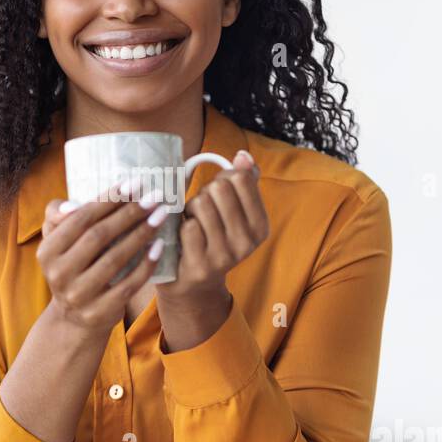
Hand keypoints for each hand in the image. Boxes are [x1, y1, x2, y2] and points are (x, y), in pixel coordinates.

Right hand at [38, 178, 168, 336]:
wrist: (74, 317)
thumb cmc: (73, 266)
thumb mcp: (58, 242)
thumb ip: (59, 216)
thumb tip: (71, 205)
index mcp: (47, 251)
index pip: (81, 218)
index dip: (109, 199)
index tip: (134, 184)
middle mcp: (59, 274)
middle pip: (99, 236)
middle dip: (130, 213)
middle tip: (154, 198)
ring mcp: (78, 295)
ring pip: (116, 258)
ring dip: (142, 234)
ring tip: (160, 216)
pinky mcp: (99, 312)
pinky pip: (128, 284)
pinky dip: (146, 264)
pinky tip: (159, 246)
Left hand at [157, 149, 267, 306]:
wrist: (192, 285)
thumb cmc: (211, 238)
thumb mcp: (233, 213)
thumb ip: (242, 183)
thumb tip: (243, 156)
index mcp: (260, 226)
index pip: (241, 178)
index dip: (222, 179)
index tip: (217, 193)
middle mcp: (247, 242)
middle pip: (219, 188)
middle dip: (205, 194)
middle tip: (201, 212)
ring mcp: (225, 256)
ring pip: (202, 204)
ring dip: (190, 210)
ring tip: (193, 224)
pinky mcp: (201, 266)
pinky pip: (188, 226)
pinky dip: (180, 227)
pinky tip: (183, 239)